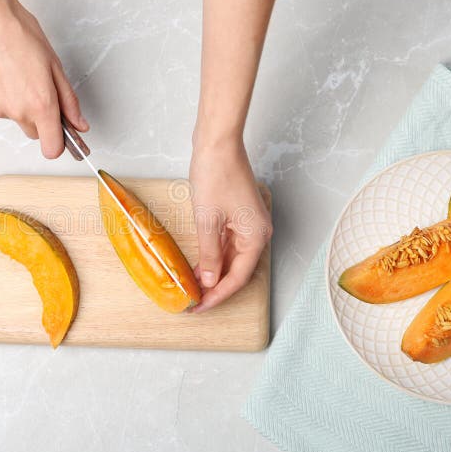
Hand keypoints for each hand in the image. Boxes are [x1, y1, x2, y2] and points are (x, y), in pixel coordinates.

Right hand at [0, 0, 87, 157]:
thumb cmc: (19, 33)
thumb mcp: (54, 66)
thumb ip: (68, 101)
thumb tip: (78, 124)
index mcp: (40, 105)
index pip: (52, 148)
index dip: (58, 143)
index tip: (60, 135)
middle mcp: (16, 112)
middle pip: (32, 132)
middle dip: (38, 117)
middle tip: (34, 87)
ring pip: (10, 116)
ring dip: (14, 102)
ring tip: (11, 72)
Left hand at [188, 138, 271, 312]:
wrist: (218, 143)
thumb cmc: (215, 175)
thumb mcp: (207, 220)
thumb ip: (209, 254)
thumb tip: (209, 282)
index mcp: (255, 236)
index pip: (236, 278)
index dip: (217, 296)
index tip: (198, 308)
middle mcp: (257, 233)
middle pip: (237, 271)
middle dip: (216, 288)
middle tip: (194, 302)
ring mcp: (249, 224)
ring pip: (232, 259)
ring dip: (214, 274)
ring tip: (193, 288)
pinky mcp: (239, 215)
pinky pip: (229, 245)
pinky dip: (215, 257)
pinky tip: (199, 266)